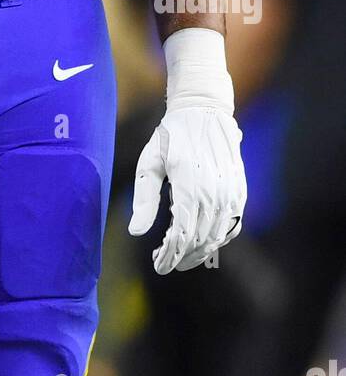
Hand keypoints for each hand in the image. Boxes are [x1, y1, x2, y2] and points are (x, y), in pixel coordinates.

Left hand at [129, 104, 246, 272]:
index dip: (169, 255)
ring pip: (216, 237)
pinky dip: (218, 240)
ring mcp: (231, 194)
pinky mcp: (240, 192)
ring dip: (199, 252)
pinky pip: (232, 226)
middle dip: (181, 257)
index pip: (180, 236)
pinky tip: (203, 243)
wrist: (204, 111)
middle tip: (165, 263)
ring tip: (180, 257)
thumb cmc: (171, 137)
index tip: (157, 264)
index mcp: (189, 188)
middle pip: (198, 240)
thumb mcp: (149, 163)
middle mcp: (214, 194)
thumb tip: (135, 232)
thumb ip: (144, 199)